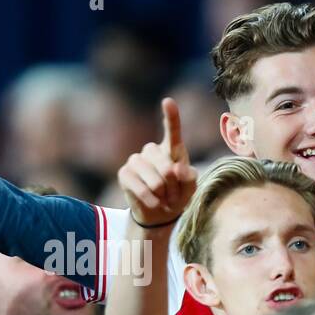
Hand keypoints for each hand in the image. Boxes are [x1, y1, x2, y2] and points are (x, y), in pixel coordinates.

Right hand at [117, 98, 196, 227]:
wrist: (158, 213)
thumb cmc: (177, 196)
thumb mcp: (189, 189)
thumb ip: (189, 179)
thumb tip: (177, 168)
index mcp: (172, 149)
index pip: (172, 130)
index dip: (171, 116)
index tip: (168, 102)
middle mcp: (152, 150)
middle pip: (167, 167)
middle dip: (174, 187)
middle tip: (173, 195)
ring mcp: (136, 160)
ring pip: (155, 180)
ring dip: (163, 195)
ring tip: (162, 198)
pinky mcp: (124, 173)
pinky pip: (141, 189)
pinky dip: (150, 200)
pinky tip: (153, 202)